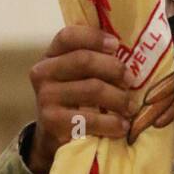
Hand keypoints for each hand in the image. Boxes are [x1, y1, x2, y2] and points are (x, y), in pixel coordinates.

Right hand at [27, 25, 138, 173]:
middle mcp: (43, 73)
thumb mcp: (77, 77)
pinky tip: (122, 126)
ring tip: (130, 107)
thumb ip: (93, 61)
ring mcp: (45, 98)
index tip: (117, 45)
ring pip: (92, 88)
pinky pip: (91, 119)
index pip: (68, 36)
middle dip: (114, 69)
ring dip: (119, 98)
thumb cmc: (74, 101)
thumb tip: (130, 51)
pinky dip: (112, 123)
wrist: (53, 138)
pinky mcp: (52, 122)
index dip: (94, 37)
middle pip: (84, 60)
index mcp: (50, 56)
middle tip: (131, 80)